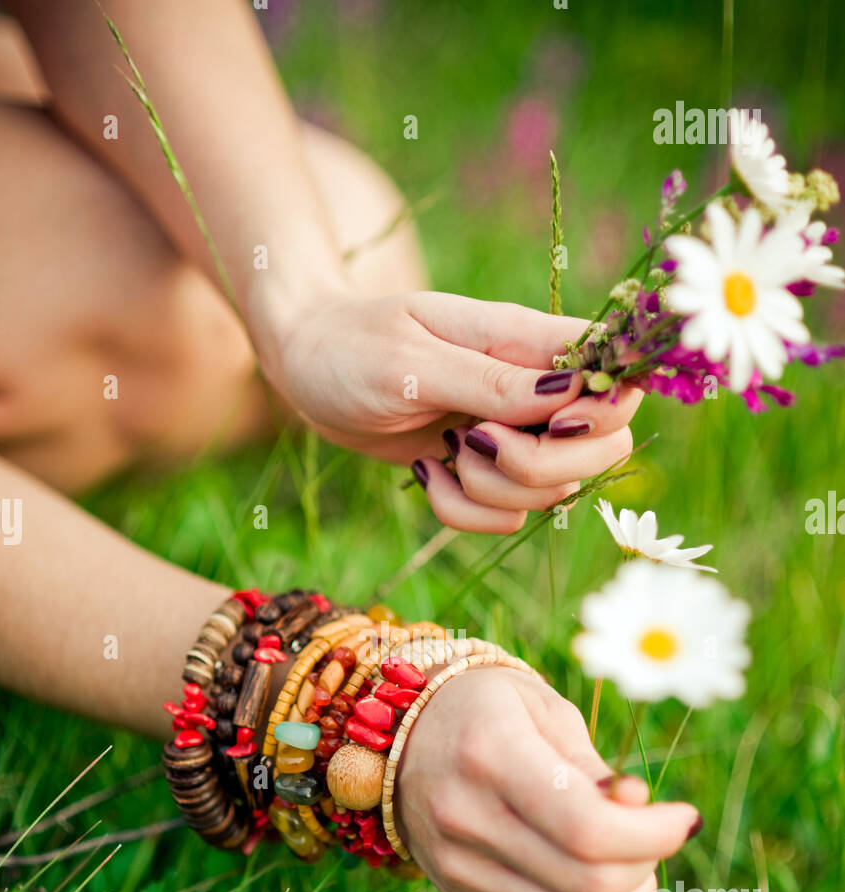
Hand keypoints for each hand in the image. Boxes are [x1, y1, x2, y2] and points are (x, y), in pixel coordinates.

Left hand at [269, 290, 641, 532]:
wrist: (307, 368)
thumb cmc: (353, 346)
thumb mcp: (413, 361)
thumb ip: (492, 382)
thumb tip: (569, 392)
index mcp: (529, 341)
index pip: (617, 380)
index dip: (602, 413)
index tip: (550, 422)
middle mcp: (534, 390)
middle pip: (605, 448)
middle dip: (544, 467)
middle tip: (478, 442)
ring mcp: (513, 435)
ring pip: (551, 493)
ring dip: (491, 491)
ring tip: (444, 449)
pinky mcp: (482, 473)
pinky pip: (504, 518)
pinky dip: (463, 511)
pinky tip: (428, 473)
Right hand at [393, 666, 700, 891]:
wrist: (401, 736)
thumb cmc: (489, 709)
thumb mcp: (544, 711)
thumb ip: (594, 769)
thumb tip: (642, 811)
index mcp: (489, 757)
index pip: (588, 829)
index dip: (656, 834)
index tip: (686, 817)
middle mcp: (466, 823)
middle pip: (590, 887)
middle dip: (649, 866)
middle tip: (654, 834)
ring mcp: (461, 876)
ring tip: (636, 869)